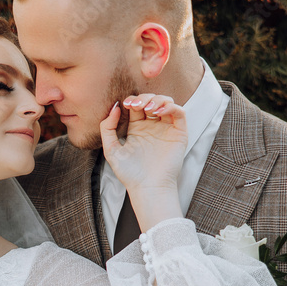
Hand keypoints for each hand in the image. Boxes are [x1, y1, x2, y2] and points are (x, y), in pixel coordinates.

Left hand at [100, 94, 186, 232]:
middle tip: (136, 106)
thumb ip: (107, 129)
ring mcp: (166, 129)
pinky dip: (171, 106)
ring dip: (157, 100)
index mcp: (137, 128)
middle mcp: (152, 126)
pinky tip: (159, 112)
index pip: (136, 105)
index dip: (131, 100)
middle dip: (143, 98)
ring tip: (148, 109)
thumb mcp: (111, 150)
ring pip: (166, 102)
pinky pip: (179, 112)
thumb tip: (114, 107)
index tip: (125, 105)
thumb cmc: (129, 173)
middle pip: (151, 100)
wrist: (148, 187)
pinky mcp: (179, 133)